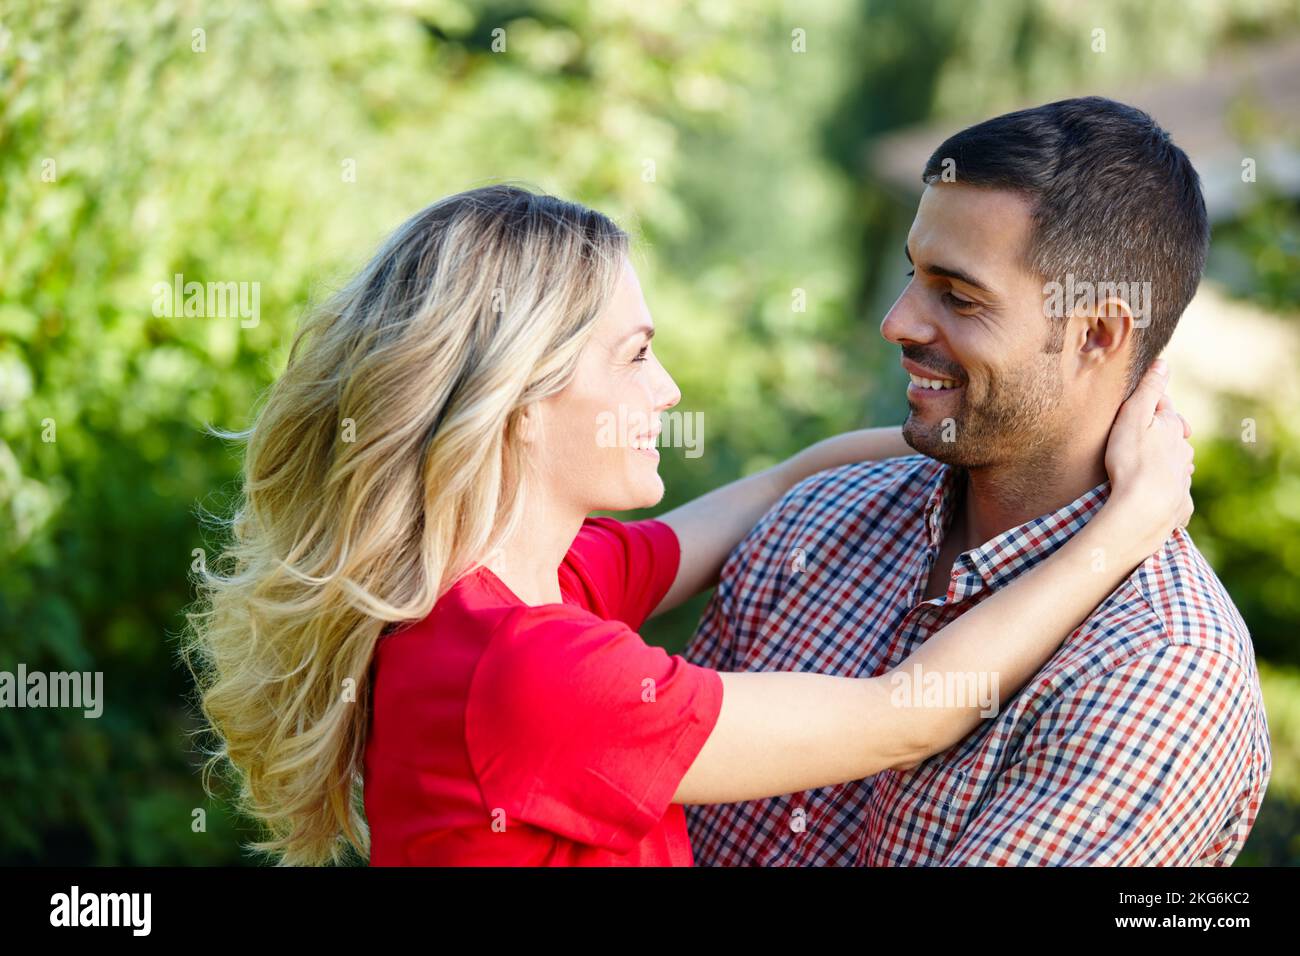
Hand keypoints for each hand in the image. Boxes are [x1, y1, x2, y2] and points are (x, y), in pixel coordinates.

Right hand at [1101, 359, 1194, 555]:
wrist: (1144, 509)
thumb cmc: (1132, 461)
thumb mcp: (1133, 418)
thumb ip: (1148, 391)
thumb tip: (1163, 363)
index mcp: (1171, 428)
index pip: (1163, 407)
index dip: (1150, 403)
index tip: (1134, 403)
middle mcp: (1183, 451)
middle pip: (1173, 436)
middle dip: (1160, 433)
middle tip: (1139, 435)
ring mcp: (1182, 478)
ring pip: (1177, 462)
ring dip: (1166, 460)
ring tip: (1148, 464)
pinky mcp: (1180, 504)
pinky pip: (1175, 491)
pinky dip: (1168, 488)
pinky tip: (1161, 493)